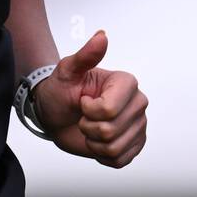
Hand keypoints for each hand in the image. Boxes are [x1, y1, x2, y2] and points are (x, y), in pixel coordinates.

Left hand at [29, 30, 147, 166]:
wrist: (58, 114)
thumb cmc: (61, 90)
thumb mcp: (67, 71)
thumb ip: (86, 55)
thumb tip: (102, 35)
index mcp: (127, 82)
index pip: (109, 110)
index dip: (88, 111)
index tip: (83, 100)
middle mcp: (138, 103)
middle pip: (111, 131)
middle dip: (88, 128)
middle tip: (83, 116)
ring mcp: (138, 125)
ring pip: (114, 148)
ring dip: (93, 143)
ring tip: (89, 128)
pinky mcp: (134, 145)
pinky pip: (119, 160)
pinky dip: (101, 156)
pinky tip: (96, 141)